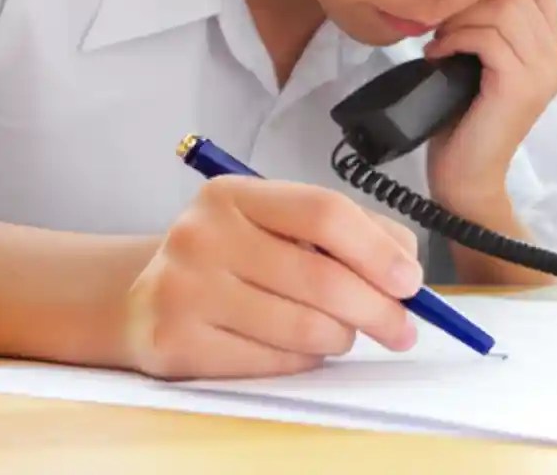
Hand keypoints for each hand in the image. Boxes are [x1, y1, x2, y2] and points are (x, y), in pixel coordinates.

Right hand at [123, 177, 423, 379]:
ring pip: (303, 327)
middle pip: (321, 278)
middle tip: (403, 328)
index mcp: (235, 194)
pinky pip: (274, 361)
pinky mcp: (175, 341)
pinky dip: (306, 360)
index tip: (411, 281)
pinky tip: (304, 349)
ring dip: (342, 336)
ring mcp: (184, 288)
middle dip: (378, 310)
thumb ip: (352, 232)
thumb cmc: (235, 257)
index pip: (324, 213)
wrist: (144, 297)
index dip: (378, 250)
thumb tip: (407, 266)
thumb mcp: (282, 225)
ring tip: (343, 332)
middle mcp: (203, 234)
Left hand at [423, 0, 556, 210]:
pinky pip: (487, 37)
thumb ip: (492, 31)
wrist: (467, 177)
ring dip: (461, 20)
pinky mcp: (520, 84)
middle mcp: (555, 60)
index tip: (465, 7)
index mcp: (550, 54)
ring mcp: (542, 73)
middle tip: (444, 26)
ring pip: (502, 10)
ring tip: (440, 41)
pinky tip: (437, 55)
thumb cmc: (466, 122)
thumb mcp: (484, 66)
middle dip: (472, 1)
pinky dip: (455, 39)